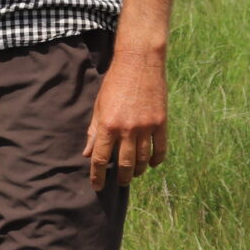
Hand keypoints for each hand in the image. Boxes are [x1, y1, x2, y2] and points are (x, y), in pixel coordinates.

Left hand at [85, 52, 167, 189]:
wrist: (139, 62)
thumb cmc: (115, 83)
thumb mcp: (99, 106)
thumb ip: (94, 131)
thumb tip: (88, 153)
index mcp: (108, 125)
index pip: (101, 159)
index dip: (98, 176)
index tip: (97, 186)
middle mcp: (127, 129)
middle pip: (125, 164)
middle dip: (121, 177)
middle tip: (120, 182)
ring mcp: (146, 127)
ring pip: (143, 160)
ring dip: (138, 171)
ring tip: (135, 174)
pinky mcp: (161, 122)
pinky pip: (160, 149)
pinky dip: (156, 160)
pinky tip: (152, 164)